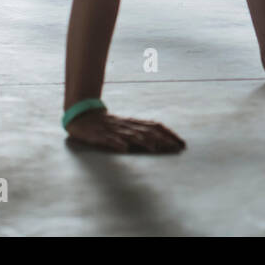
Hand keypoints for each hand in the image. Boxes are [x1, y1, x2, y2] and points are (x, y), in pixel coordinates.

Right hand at [64, 109, 185, 153]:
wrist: (83, 116)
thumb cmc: (107, 124)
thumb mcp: (126, 127)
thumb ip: (141, 133)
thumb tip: (161, 142)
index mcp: (134, 123)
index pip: (156, 126)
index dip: (169, 134)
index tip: (182, 144)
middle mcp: (126, 125)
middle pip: (147, 131)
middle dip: (162, 139)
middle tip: (175, 148)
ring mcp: (113, 130)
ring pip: (130, 134)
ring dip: (143, 141)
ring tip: (154, 147)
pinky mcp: (99, 135)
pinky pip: (108, 139)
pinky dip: (117, 143)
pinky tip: (124, 148)